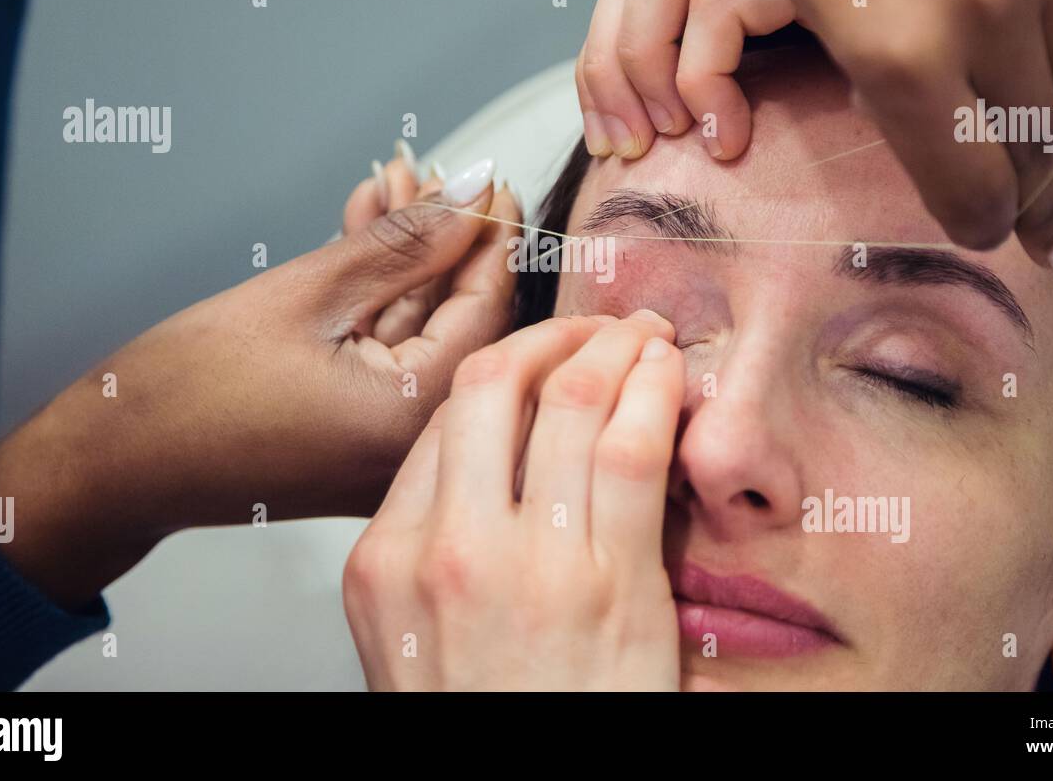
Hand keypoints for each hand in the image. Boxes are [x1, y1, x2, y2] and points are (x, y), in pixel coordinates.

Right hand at [0, 152, 516, 607]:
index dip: (492, 236)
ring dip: (408, 257)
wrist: (110, 465)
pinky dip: (380, 297)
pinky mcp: (360, 441)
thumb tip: (472, 194)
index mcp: (412, 425)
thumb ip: (404, 242)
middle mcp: (415, 450)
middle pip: (461, 321)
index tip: (489, 180)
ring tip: (394, 184)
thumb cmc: (186, 394)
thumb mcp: (306, 294)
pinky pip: (390, 355)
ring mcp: (388, 452)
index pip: (487, 312)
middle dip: (444, 239)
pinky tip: (370, 230)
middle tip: (434, 176)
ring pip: (422, 330)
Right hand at [344, 312, 683, 689]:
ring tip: (639, 332)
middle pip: (489, 386)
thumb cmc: (489, 722)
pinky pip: (632, 447)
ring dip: (611, 345)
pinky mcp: (609, 583)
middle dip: (549, 337)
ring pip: (565, 397)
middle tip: (587, 329)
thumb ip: (438, 548)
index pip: (439, 425)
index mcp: (384, 564)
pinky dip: (654, 388)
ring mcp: (525, 562)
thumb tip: (492, 463)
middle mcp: (443, 549)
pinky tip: (668, 371)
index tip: (535, 360)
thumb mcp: (418, 641)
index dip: (498, 373)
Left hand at [705, 0, 1052, 266]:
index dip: (984, 223)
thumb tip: (952, 149)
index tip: (989, 230)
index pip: (972, 190)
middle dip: (1027, 182)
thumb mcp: (813, 11)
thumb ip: (885, 81)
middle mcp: (978, 6)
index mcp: (893, 55)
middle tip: (1040, 214)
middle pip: (1029, 137)